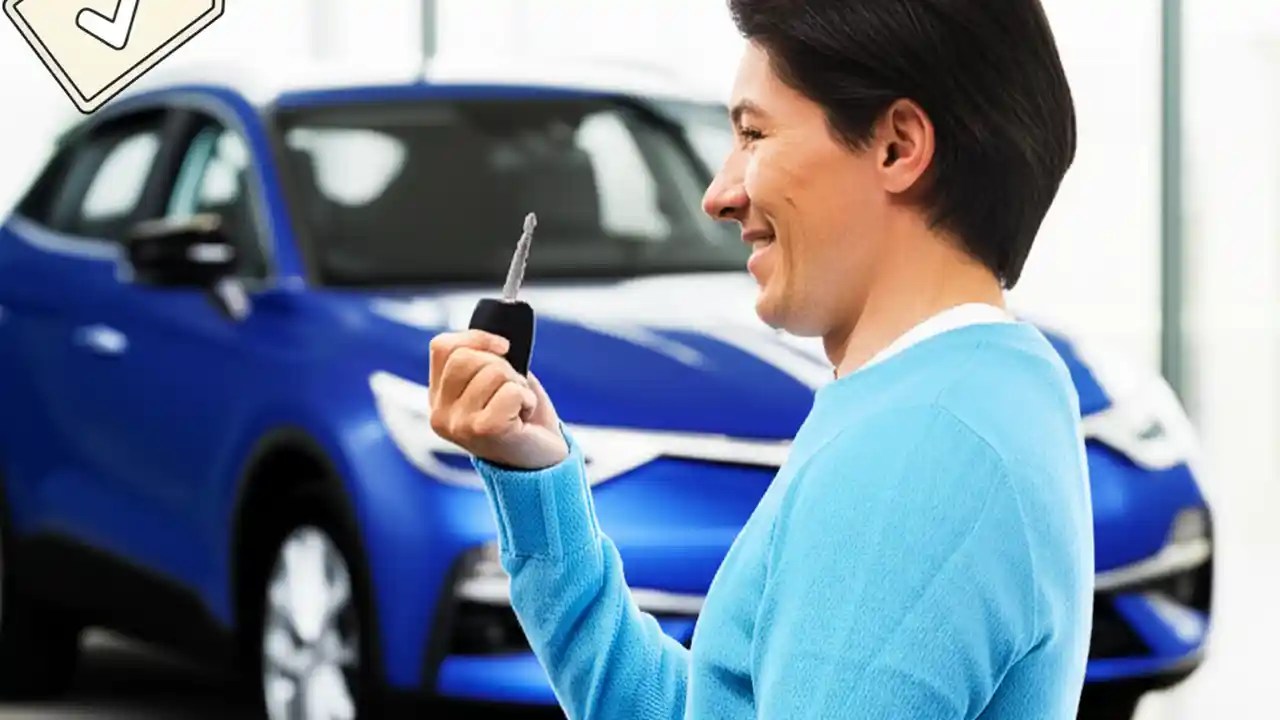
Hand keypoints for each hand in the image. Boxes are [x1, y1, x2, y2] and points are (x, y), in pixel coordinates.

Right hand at [428, 329, 569, 469]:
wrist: (542, 463)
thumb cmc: (520, 419)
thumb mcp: (495, 384)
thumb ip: (484, 361)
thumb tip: (495, 341)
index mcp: (438, 400)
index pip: (441, 348)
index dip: (476, 338)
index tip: (504, 348)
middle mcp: (440, 414)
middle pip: (466, 357)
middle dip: (502, 365)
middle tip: (513, 389)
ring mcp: (459, 425)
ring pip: (493, 371)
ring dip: (518, 385)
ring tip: (519, 407)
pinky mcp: (483, 430)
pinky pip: (511, 390)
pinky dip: (527, 399)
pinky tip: (524, 418)